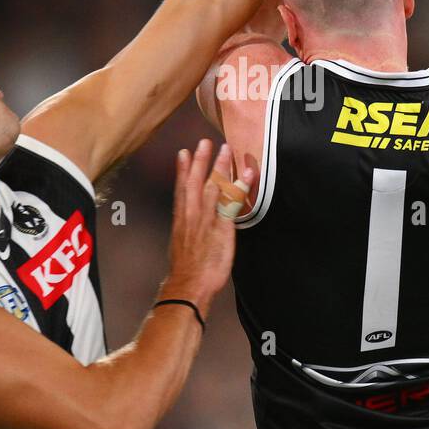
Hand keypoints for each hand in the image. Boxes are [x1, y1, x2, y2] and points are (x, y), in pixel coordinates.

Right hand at [163, 140, 256, 314]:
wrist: (189, 286)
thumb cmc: (187, 270)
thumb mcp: (181, 245)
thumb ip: (188, 229)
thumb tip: (191, 225)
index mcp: (181, 219)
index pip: (181, 189)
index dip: (182, 170)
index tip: (184, 153)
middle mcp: (193, 215)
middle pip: (196, 182)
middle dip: (201, 161)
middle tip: (205, 142)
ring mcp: (208, 220)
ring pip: (213, 187)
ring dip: (220, 167)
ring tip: (226, 149)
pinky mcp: (223, 228)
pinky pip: (232, 203)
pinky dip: (240, 187)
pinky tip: (247, 174)